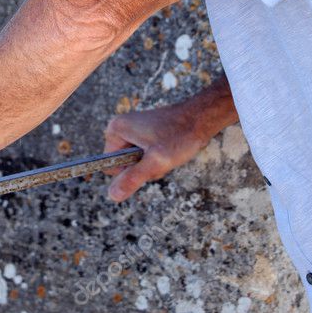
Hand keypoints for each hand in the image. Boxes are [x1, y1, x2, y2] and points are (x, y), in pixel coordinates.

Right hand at [103, 84, 236, 201]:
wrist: (200, 118)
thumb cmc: (180, 136)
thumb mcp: (156, 162)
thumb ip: (133, 178)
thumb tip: (112, 195)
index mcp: (116, 129)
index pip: (111, 167)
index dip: (130, 172)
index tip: (149, 162)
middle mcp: (121, 127)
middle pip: (124, 165)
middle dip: (143, 168)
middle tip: (161, 157)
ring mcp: (133, 129)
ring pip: (136, 162)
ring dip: (152, 164)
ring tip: (167, 152)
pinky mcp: (144, 132)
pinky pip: (145, 155)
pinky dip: (157, 157)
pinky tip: (169, 149)